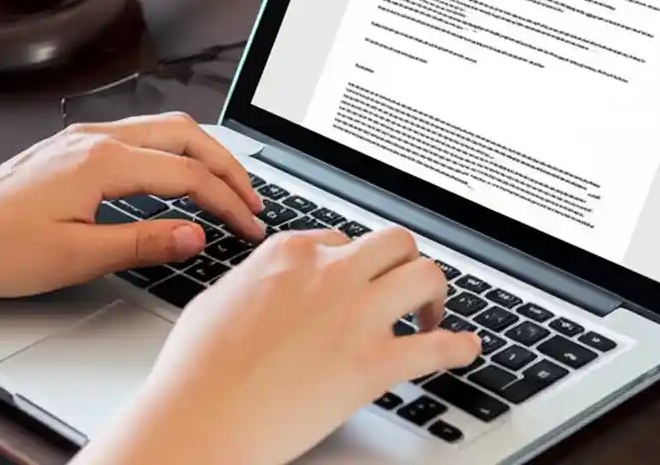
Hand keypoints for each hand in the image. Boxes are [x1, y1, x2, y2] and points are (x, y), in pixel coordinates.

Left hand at [0, 113, 262, 296]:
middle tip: (252, 200)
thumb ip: (145, 242)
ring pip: (166, 128)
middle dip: (229, 166)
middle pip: (188, 136)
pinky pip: (141, 135)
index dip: (229, 202)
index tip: (249, 225)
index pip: (190, 175)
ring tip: (226, 186)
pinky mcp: (74, 147)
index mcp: (104, 162)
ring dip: (204, 154)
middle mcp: (97, 139)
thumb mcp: (78, 257)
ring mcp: (84, 138)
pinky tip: (178, 176)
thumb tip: (196, 234)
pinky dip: (175, 152)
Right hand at [77, 228, 480, 464]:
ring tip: (434, 317)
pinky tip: (466, 350)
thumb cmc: (194, 373)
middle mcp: (329, 275)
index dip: (355, 262)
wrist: (197, 420)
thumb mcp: (217, 301)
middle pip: (395, 243)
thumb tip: (267, 285)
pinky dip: (460, 347)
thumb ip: (255, 283)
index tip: (361, 280)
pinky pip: (437, 346)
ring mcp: (355, 316)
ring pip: (426, 275)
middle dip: (406, 263)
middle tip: (407, 288)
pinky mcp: (373, 364)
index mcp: (289, 255)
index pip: (341, 240)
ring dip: (437, 296)